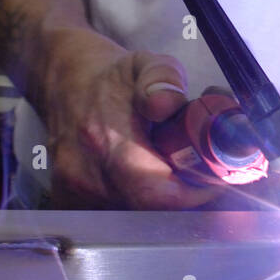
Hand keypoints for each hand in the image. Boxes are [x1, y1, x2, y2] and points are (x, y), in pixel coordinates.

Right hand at [41, 30, 216, 209]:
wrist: (64, 81)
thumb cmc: (113, 76)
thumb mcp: (147, 63)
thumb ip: (163, 78)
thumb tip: (167, 105)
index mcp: (106, 138)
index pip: (155, 192)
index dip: (193, 194)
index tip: (215, 178)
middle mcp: (85, 173)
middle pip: (148, 210)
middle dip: (182, 197)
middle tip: (198, 174)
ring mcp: (72, 191)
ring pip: (130, 216)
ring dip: (157, 202)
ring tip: (168, 172)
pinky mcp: (67, 200)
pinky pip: (110, 216)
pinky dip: (134, 205)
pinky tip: (141, 180)